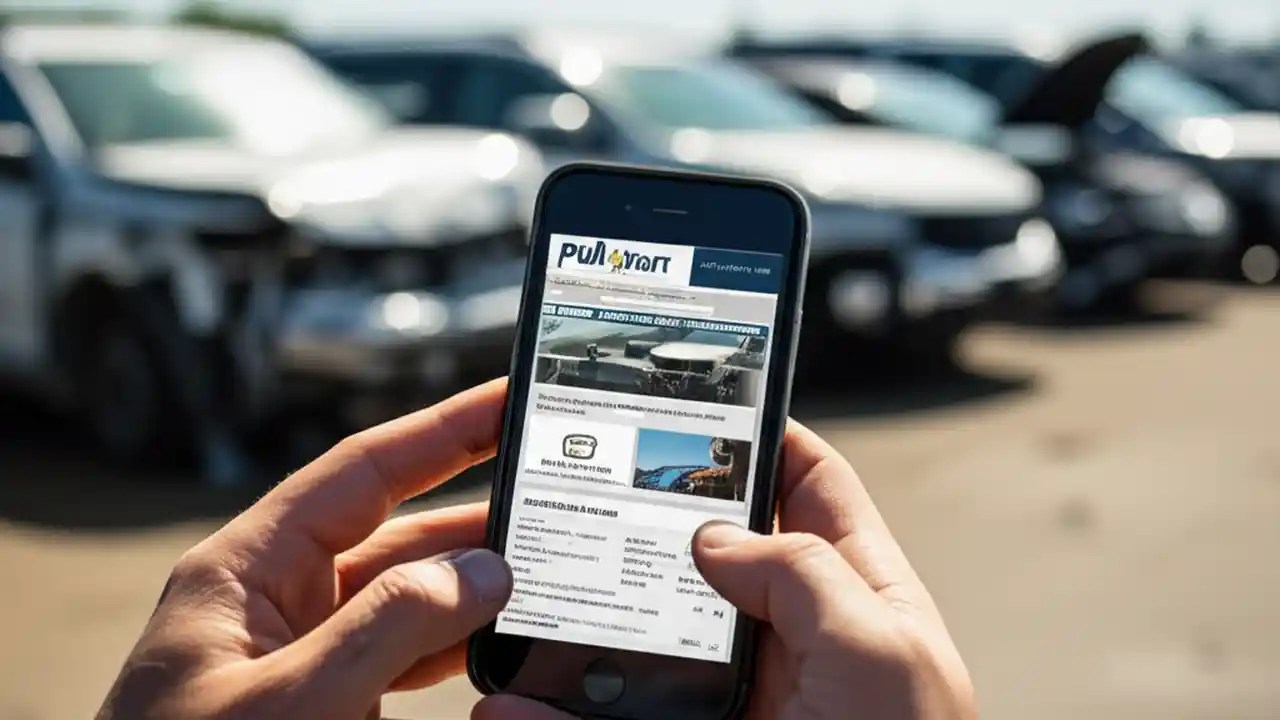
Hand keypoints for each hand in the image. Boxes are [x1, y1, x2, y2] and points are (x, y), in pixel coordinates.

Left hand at [98, 380, 512, 719]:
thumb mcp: (289, 701)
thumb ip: (389, 627)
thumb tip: (482, 573)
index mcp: (246, 570)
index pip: (361, 473)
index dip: (440, 430)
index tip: (505, 401)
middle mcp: (276, 600)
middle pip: (395, 532)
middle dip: (474, 514)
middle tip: (550, 493)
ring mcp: (302, 655)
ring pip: (407, 597)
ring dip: (474, 585)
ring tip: (545, 564)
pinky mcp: (324, 700)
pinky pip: (401, 655)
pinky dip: (454, 646)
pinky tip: (501, 640)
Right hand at [477, 421, 974, 719]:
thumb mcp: (879, 650)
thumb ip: (802, 572)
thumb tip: (712, 536)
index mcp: (856, 595)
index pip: (808, 484)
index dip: (758, 436)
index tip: (693, 404)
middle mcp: (792, 639)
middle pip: (711, 553)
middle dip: (651, 522)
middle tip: (584, 490)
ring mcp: (741, 698)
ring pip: (648, 641)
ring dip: (588, 621)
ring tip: (528, 592)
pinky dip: (557, 714)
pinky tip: (516, 703)